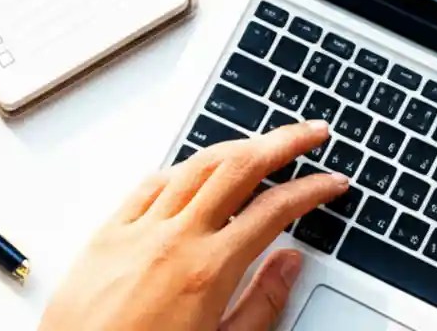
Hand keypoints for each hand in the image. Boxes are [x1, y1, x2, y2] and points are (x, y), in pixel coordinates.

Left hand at [39, 120, 345, 330]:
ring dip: (237, 145)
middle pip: (240, 167)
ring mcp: (136, 232)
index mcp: (208, 271)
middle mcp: (173, 240)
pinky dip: (181, 169)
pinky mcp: (105, 236)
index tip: (332, 182)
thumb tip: (290, 263)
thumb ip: (261, 303)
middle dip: (283, 142)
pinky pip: (148, 185)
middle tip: (311, 133)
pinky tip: (195, 168)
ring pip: (196, 165)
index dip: (312, 190)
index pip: (275, 210)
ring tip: (262, 141)